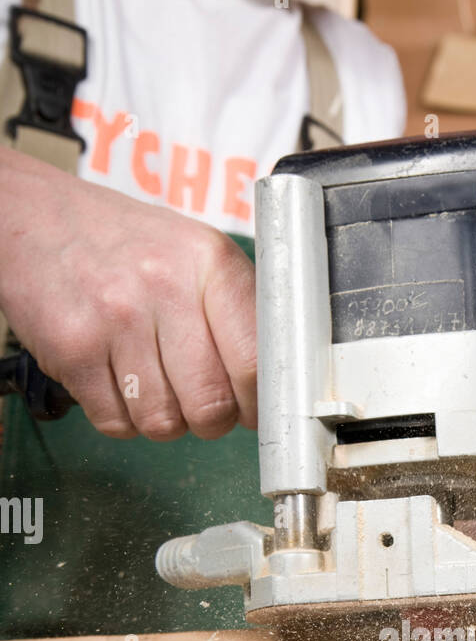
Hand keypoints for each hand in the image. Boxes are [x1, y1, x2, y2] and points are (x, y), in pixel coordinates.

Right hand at [0, 149, 255, 440]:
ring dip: (161, 417)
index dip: (259, 403)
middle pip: (211, 406)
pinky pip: (115, 423)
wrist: (37, 217)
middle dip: (208, 418)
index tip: (254, 408)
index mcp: (211, 264)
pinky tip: (117, 379)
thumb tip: (273, 390)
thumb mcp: (198, 257)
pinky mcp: (73, 349)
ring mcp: (115, 319)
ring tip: (150, 379)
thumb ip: (240, 317)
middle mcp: (165, 288)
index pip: (257, 363)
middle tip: (196, 397)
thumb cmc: (129, 247)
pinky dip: (120, 417)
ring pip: (163, 423)